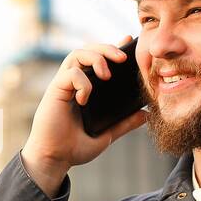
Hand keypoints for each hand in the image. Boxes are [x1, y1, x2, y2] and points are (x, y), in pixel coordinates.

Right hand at [20, 35, 147, 193]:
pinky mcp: (55, 90)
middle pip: (88, 49)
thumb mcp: (107, 135)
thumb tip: (146, 115)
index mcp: (85, 88)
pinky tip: (85, 99)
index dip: (112, 47)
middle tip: (123, 57)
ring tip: (107, 74)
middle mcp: (73, 83)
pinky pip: (70, 74)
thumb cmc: (74, 147)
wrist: (54, 159)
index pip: (99, 59)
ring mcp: (63, 85)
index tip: (128, 41)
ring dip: (95, 58)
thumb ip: (124, 124)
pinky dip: (82, 82)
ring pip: (77, 54)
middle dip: (107, 48)